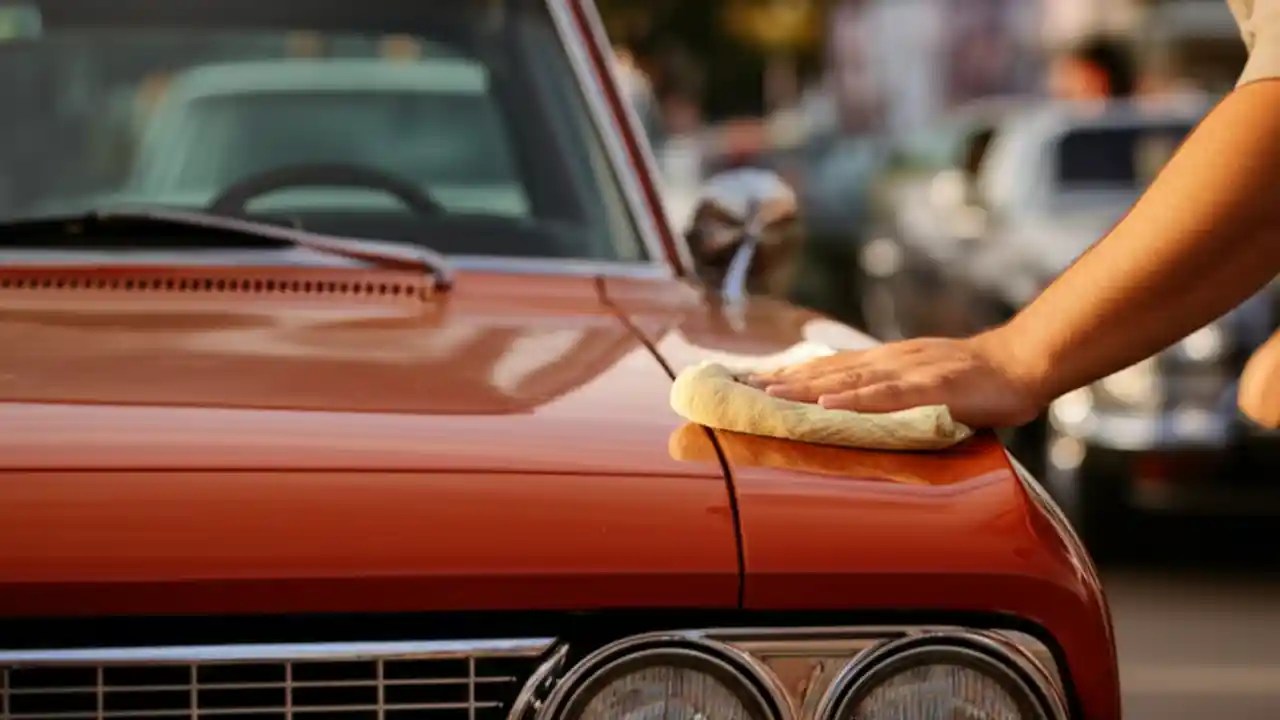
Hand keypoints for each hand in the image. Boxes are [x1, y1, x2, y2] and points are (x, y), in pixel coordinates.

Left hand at [747, 332, 1049, 428]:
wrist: (1022, 364)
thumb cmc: (975, 382)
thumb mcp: (924, 386)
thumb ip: (892, 398)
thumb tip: (859, 415)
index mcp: (886, 363)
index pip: (829, 368)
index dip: (789, 375)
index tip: (751, 382)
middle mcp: (889, 361)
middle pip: (827, 371)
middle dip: (783, 380)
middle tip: (741, 389)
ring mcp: (908, 371)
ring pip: (847, 379)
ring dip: (804, 388)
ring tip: (768, 395)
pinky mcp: (930, 385)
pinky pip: (885, 394)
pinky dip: (853, 400)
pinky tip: (825, 406)